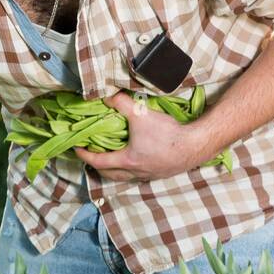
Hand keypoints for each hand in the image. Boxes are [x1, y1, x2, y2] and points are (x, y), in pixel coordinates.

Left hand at [72, 91, 211, 181]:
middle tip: (92, 156)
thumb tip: (106, 96)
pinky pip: (141, 174)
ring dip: (116, 169)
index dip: (85, 155)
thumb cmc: (168, 133)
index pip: (99, 161)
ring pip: (126, 176)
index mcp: (128, 161)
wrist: (196, 145)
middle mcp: (137, 172)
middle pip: (110, 175)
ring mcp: (151, 175)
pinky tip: (137, 159)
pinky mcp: (163, 173)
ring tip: (112, 158)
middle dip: (98, 167)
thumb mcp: (141, 114)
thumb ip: (121, 103)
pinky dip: (133, 168)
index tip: (77, 149)